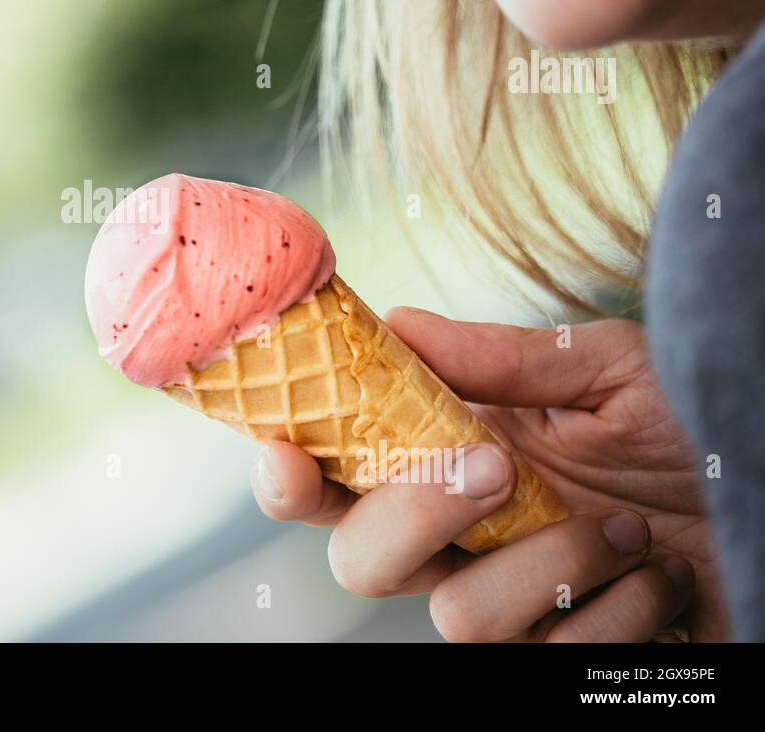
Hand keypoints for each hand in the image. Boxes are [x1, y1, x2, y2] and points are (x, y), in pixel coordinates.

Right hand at [250, 309, 729, 640]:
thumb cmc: (695, 431)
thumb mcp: (610, 373)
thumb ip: (505, 358)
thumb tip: (396, 322)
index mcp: (452, 461)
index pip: (338, 478)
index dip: (291, 474)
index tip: (287, 451)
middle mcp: (465, 541)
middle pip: (360, 562)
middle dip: (411, 514)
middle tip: (494, 469)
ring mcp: (513, 609)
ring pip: (456, 620)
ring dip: (552, 565)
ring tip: (630, 527)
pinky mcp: (561, 659)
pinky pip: (548, 659)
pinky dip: (616, 610)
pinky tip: (661, 579)